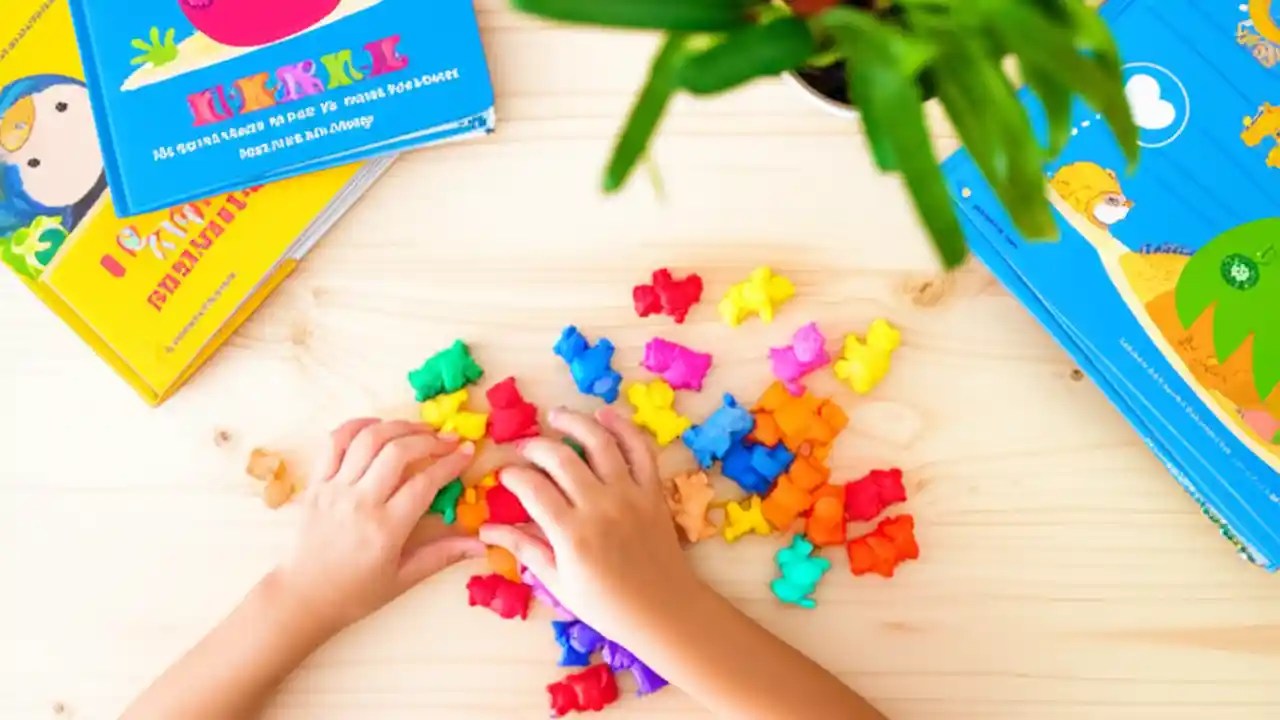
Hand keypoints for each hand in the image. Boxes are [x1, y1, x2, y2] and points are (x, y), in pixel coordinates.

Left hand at [273, 419, 483, 632]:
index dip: (450, 463)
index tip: (467, 452)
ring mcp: (334, 489)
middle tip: (448, 439)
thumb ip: (442, 556)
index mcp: (385, 529)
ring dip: (398, 426)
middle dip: (430, 439)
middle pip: (398, 452)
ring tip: (419, 429)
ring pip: (368, 439)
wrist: (302, 597)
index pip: (424, 483)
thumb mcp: (403, 579)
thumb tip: (482, 544)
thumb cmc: (356, 593)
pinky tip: (378, 426)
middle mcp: (360, 502)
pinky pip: (335, 442)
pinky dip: (357, 425)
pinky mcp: (316, 484)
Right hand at [480, 407, 697, 644]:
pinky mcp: (653, 490)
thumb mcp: (558, 582)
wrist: (663, 610)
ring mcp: (629, 494)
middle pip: (560, 458)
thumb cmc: (606, 605)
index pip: (532, 487)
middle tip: (522, 447)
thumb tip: (486, 530)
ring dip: (574, 422)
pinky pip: (639, 449)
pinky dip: (622, 427)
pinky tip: (603, 414)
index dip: (512, 475)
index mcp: (571, 533)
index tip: (504, 474)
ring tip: (555, 416)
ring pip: (599, 442)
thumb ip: (524, 549)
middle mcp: (599, 506)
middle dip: (535, 446)